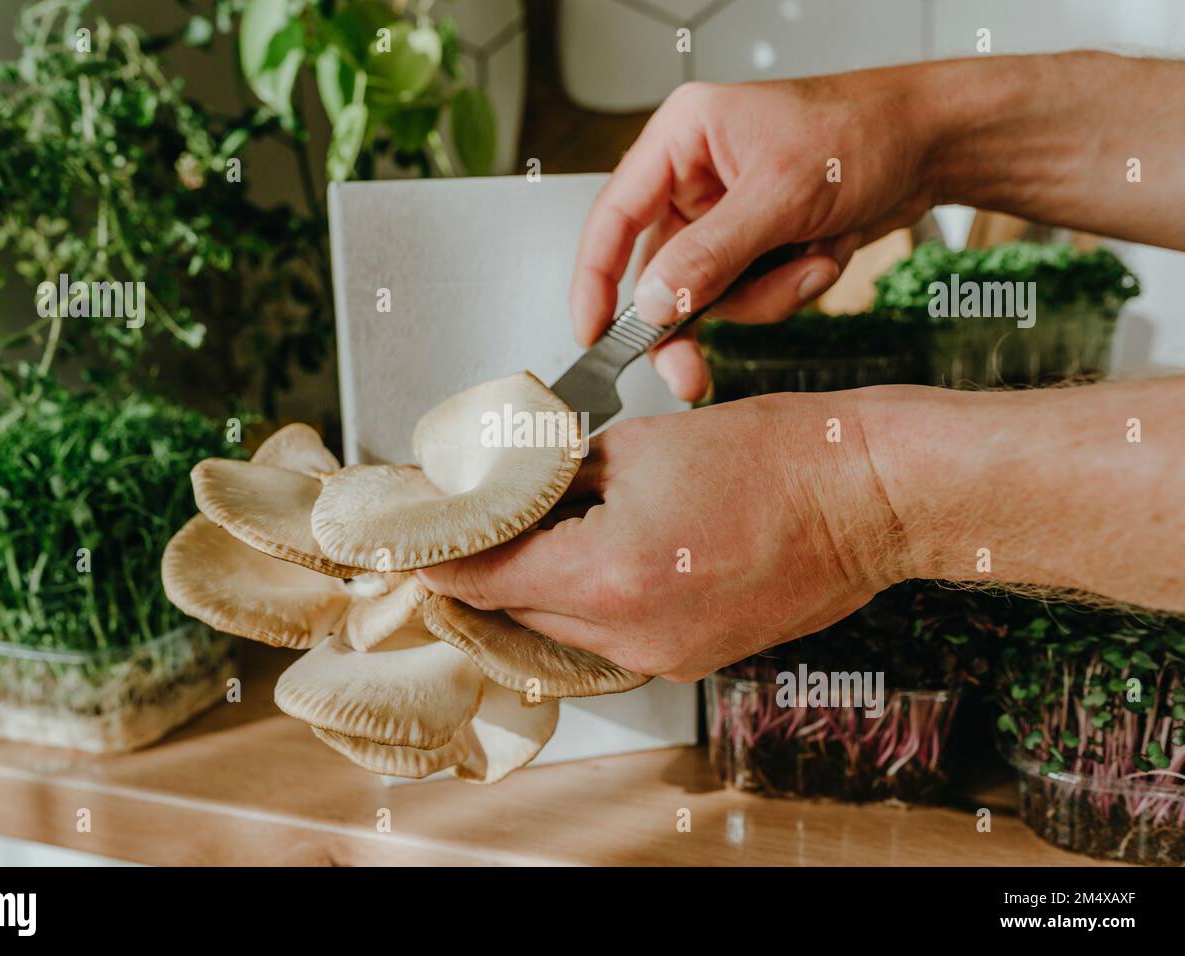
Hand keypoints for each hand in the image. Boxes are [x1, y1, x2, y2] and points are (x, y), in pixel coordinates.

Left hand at [418, 393, 905, 680]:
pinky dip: (585, 600)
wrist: (865, 497)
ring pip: (559, 627)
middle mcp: (630, 636)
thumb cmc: (771, 457)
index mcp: (606, 577)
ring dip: (534, 584)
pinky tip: (588, 556)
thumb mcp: (636, 446)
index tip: (401, 543)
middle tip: (462, 522)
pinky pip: (609, 637)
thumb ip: (551, 477)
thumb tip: (499, 488)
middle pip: (514, 609)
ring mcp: (664, 656)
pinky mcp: (692, 657)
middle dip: (483, 565)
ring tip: (525, 533)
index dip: (433, 557)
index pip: (482, 577)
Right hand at [571, 72, 937, 400]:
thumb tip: (649, 303)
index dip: (593, 280)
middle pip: (657, 272)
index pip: (613, 216)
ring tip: (813, 260)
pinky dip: (788, 289)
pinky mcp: (754, 244)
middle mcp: (693, 178)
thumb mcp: (782, 194)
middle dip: (691, 319)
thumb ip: (710, 254)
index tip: (592, 336)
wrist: (933, 143)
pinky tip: (823, 253)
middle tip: (689, 376)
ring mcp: (724, 216)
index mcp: (681, 140)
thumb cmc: (864, 132)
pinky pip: (749, 296)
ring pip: (708, 295)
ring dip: (764, 297)